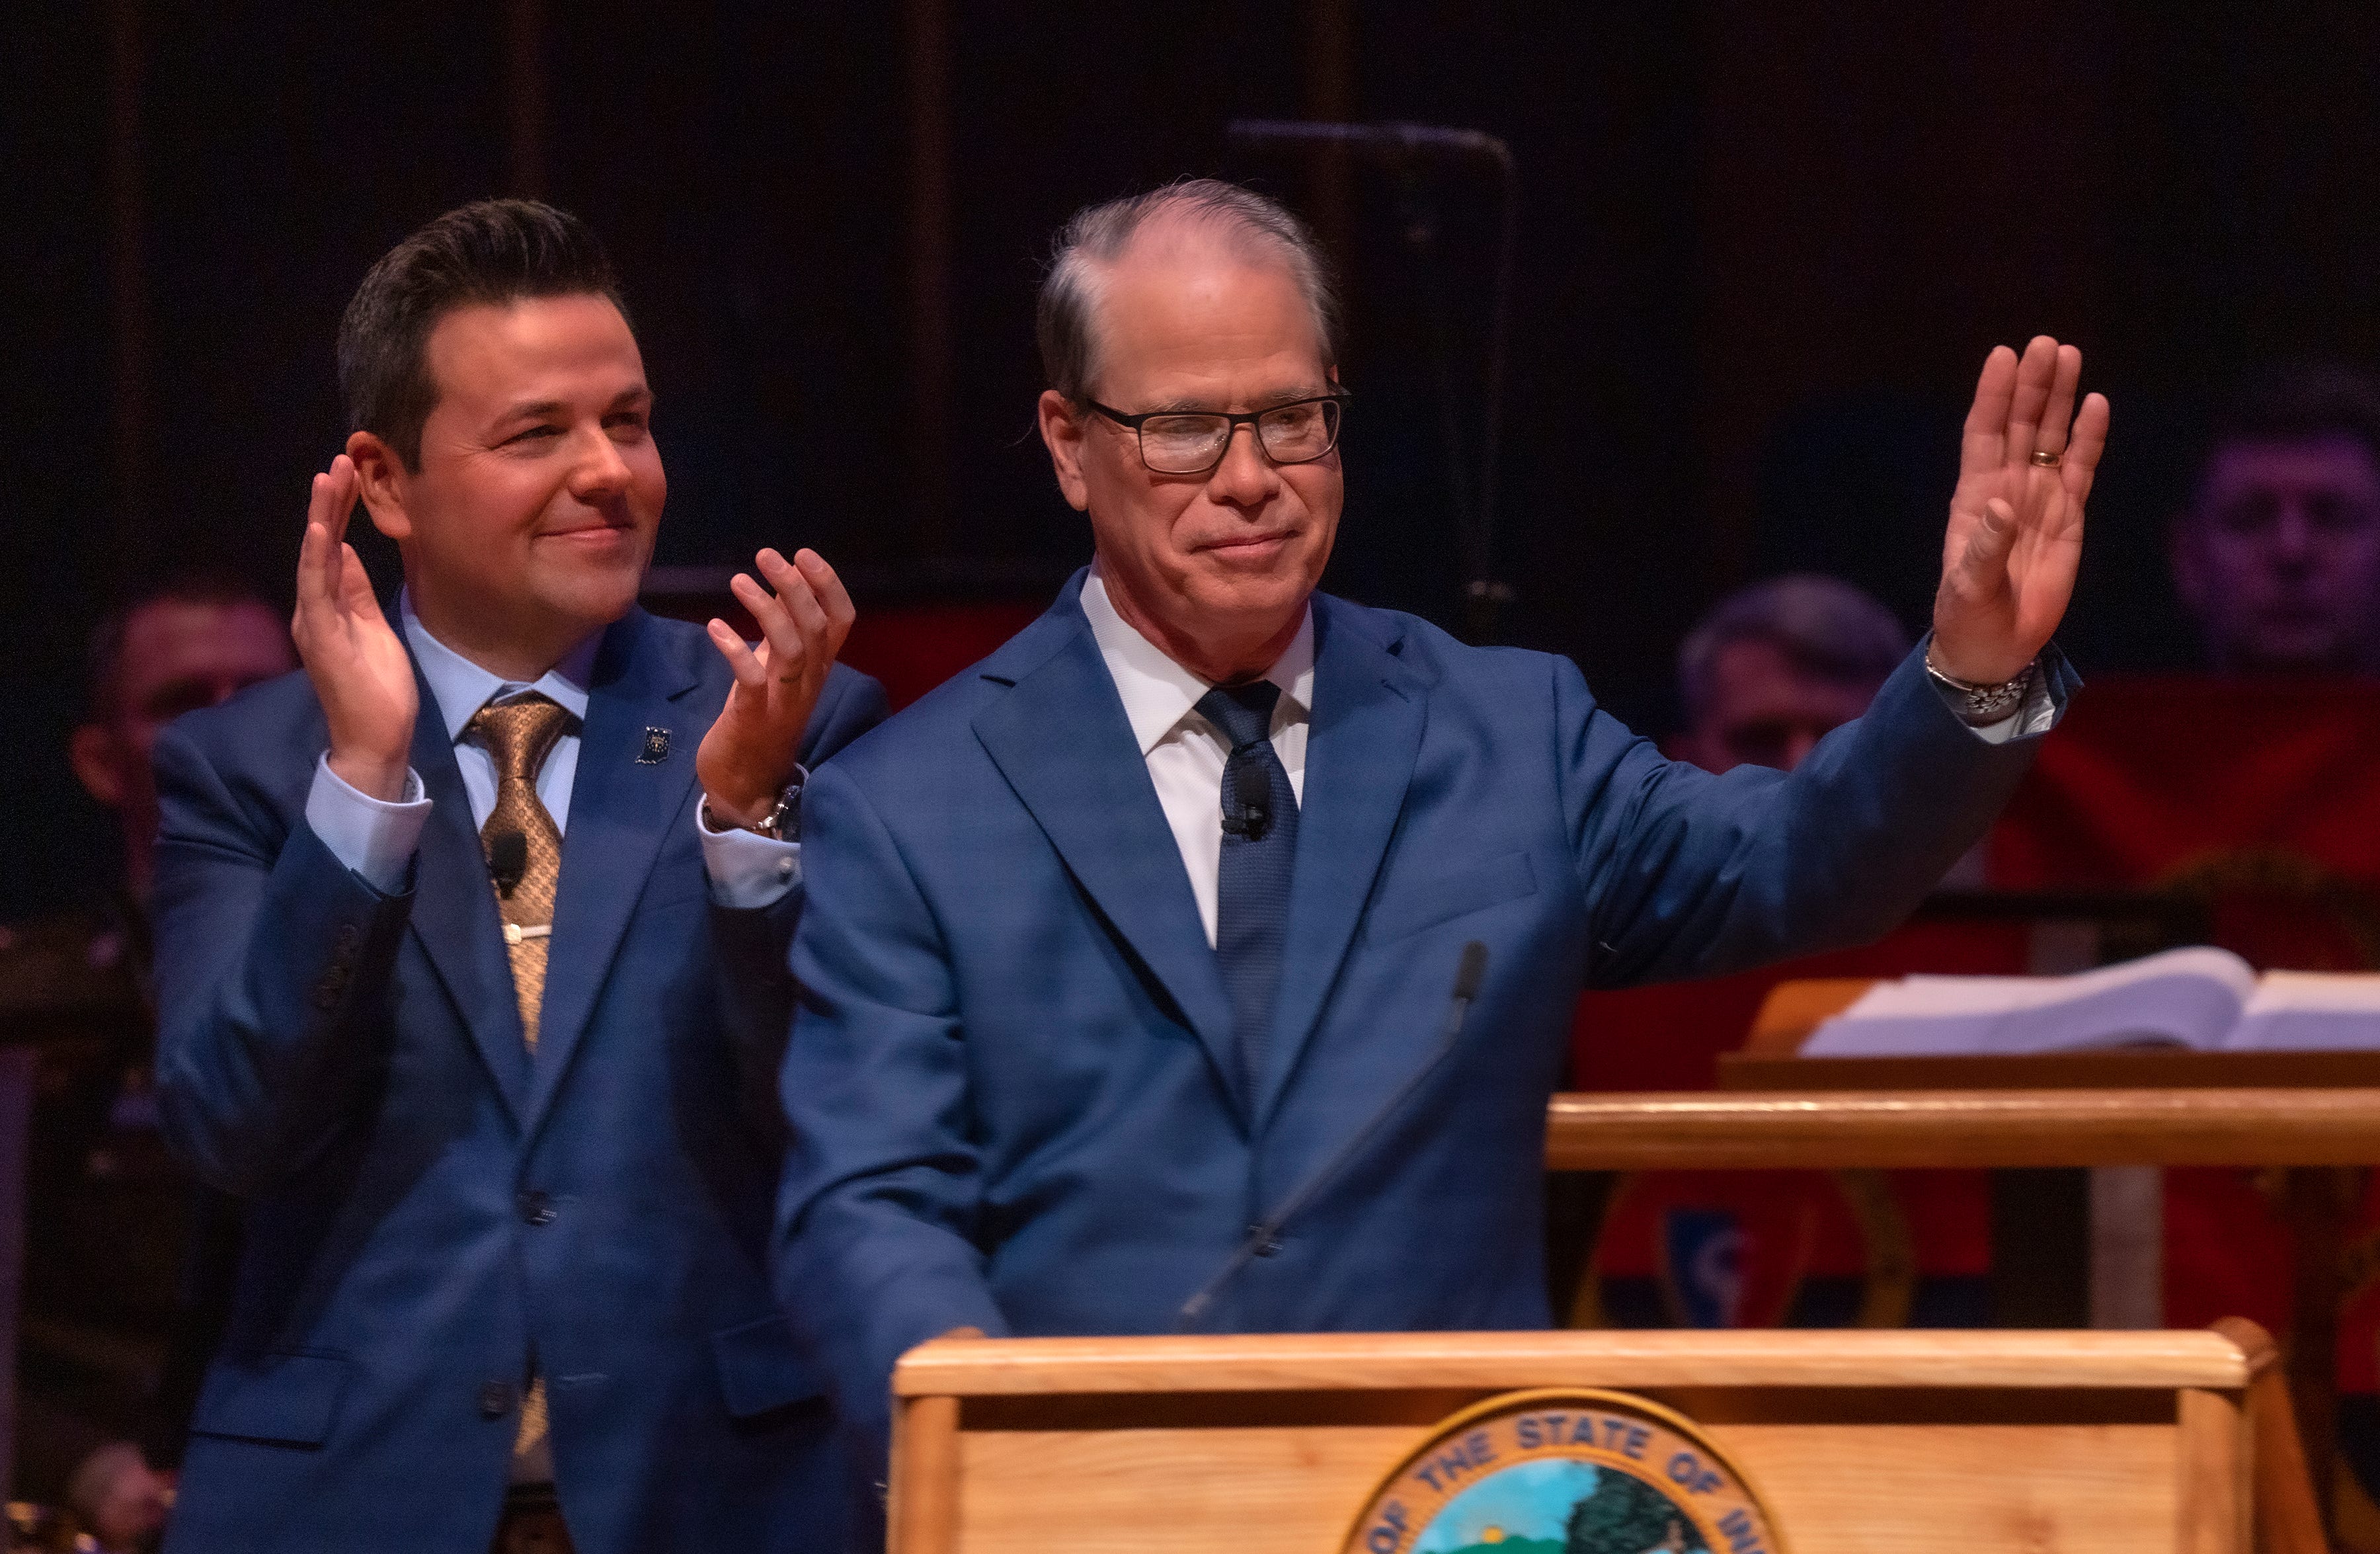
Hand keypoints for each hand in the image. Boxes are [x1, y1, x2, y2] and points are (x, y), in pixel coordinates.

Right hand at [293, 454, 416, 800]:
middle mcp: (316, 609)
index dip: (339, 511)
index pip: (333, 548)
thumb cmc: (377, 688)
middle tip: (339, 462)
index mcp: (330, 606)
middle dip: (329, 503)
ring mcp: (316, 622)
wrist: (374, 739)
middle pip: (321, 545)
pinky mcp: (323, 638)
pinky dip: (316, 559)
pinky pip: (317, 592)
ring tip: (327, 480)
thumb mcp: (373, 627)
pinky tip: (320, 530)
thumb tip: (349, 553)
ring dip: (321, 518)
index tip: (349, 476)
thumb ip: (357, 591)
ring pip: (315, 559)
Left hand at [697, 548, 854, 825]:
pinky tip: (716, 626)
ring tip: (739, 581)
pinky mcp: (752, 719)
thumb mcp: (777, 672)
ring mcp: (782, 703)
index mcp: (818, 670)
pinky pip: (752, 681)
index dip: (828, 585)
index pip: (841, 621)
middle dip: (794, 586)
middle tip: (766, 555)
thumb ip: (784, 633)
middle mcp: (807, 684)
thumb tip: (781, 586)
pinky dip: (736, 650)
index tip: (804, 554)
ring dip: (767, 610)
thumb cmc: (760, 721)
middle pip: (815, 628)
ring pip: (791, 650)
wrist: (745, 785)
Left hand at [1931, 335, 2109, 683]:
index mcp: (1974, 497)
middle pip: (2021, 424)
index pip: (1983, 433)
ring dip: (2059, 399)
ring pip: (2051, 437)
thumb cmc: (1970, 616)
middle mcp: (2007, 487)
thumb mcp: (1969, 586)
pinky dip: (2089, 438)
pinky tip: (2097, 405)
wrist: (1996, 647)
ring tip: (2068, 355)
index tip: (2003, 356)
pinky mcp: (2070, 516)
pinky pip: (2081, 468)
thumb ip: (1985, 547)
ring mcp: (2039, 498)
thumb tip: (2002, 504)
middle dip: (2032, 385)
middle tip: (2045, 344)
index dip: (1993, 396)